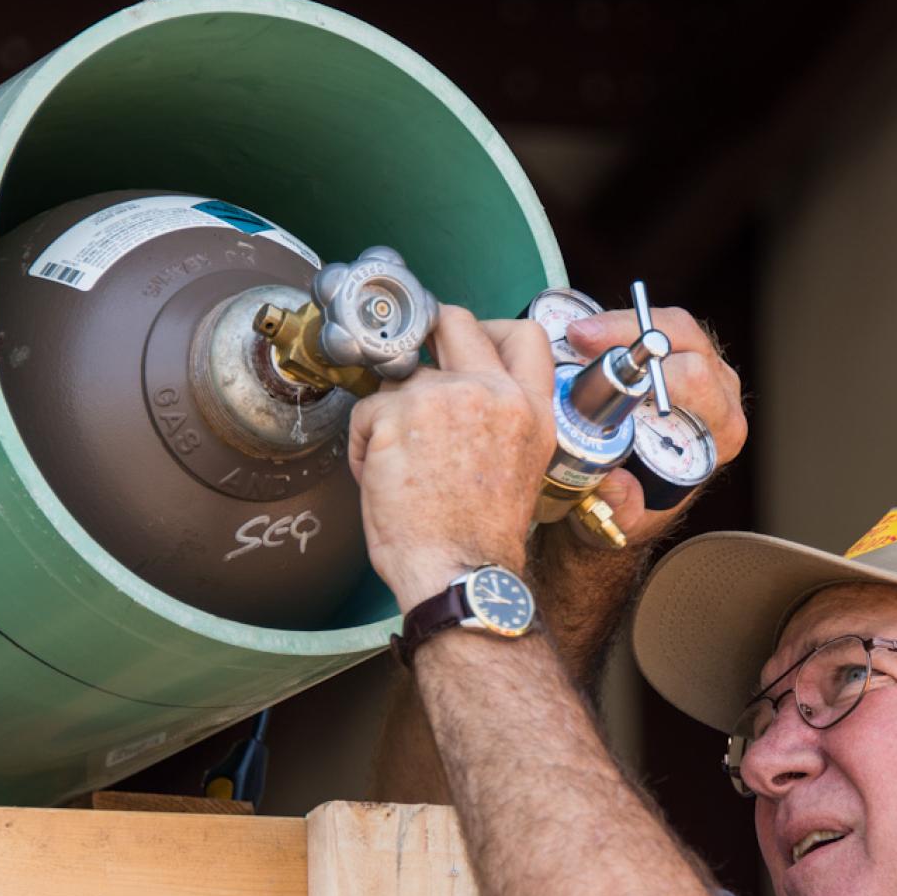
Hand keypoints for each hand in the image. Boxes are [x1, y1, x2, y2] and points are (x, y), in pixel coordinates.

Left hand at [348, 306, 556, 610]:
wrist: (460, 573)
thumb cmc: (481, 539)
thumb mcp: (521, 467)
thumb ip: (501, 418)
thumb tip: (465, 390)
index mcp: (532, 410)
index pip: (525, 333)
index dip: (489, 329)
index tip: (467, 343)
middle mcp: (494, 393)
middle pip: (455, 322)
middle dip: (426, 338)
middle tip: (413, 374)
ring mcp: (446, 397)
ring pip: (400, 375)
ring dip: (391, 411)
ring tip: (401, 462)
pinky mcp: (399, 414)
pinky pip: (367, 411)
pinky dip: (365, 444)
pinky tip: (383, 478)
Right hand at [564, 306, 746, 545]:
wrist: (624, 503)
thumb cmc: (630, 508)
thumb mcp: (621, 520)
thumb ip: (621, 508)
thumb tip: (616, 481)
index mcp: (720, 432)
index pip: (695, 379)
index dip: (649, 365)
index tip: (607, 367)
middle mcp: (721, 397)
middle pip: (686, 340)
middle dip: (630, 331)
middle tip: (579, 337)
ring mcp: (706, 372)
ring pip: (674, 326)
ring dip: (623, 322)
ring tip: (577, 333)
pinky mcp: (681, 358)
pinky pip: (658, 326)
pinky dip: (622, 324)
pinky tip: (587, 333)